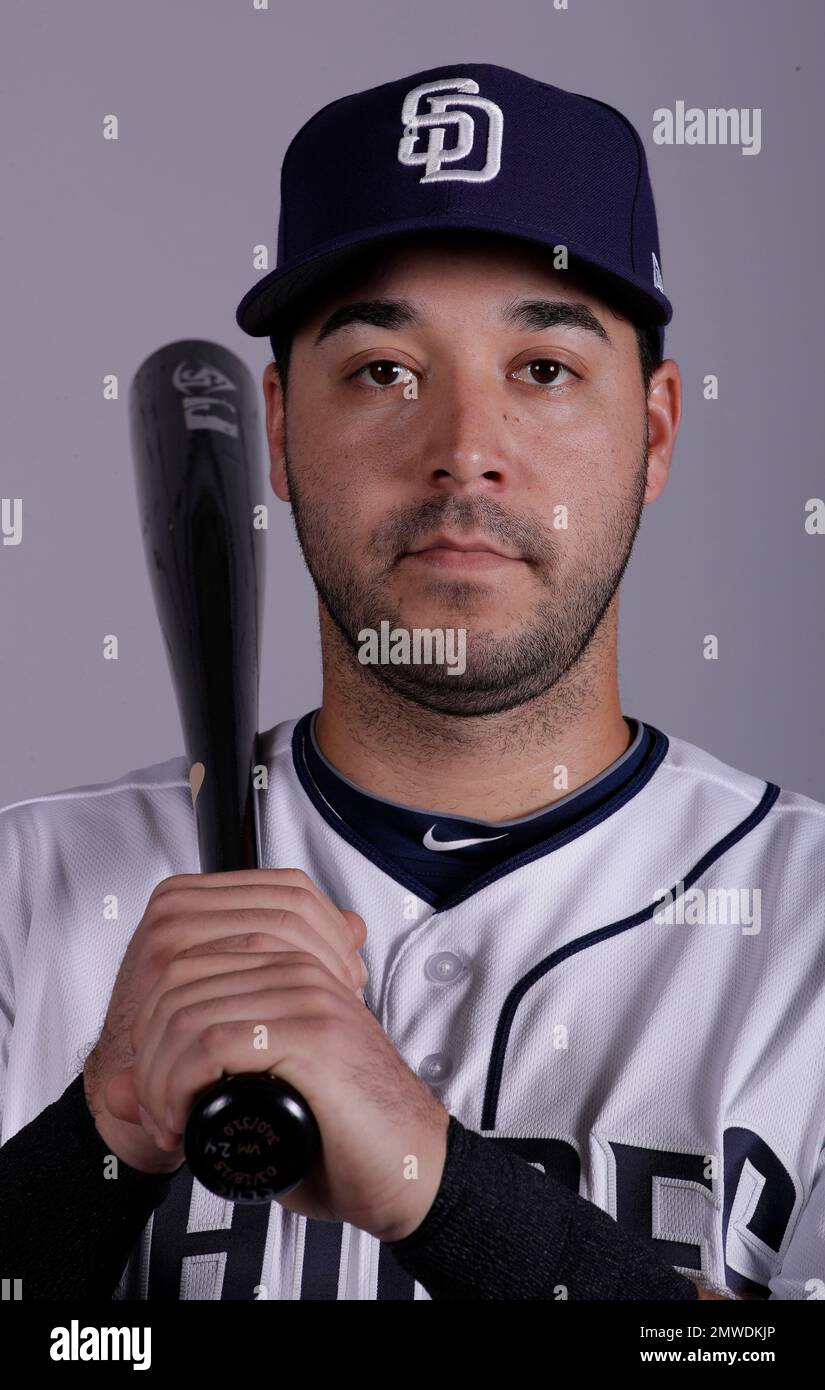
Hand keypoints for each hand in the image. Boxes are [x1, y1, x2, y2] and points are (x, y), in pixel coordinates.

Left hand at [85, 869, 448, 1241]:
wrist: (414, 1171)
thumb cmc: (350, 1140)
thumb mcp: (263, 1096)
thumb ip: (205, 1079)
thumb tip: (121, 1087)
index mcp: (290, 970)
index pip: (186, 964)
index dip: (151, 1027)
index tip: (153, 1088)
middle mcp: (299, 972)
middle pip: (177, 981)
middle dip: (148, 1053)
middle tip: (157, 1112)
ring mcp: (308, 997)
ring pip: (186, 1012)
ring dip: (159, 1079)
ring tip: (170, 1123)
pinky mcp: (313, 1035)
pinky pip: (213, 1042)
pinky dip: (180, 1088)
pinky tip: (186, 1122)